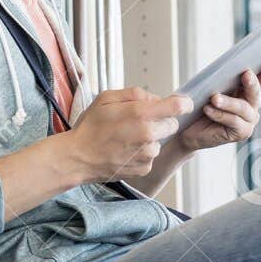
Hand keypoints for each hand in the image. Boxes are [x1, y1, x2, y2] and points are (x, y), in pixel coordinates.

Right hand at [67, 86, 191, 179]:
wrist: (77, 157)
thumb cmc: (90, 127)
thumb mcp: (106, 98)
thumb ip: (135, 93)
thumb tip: (155, 99)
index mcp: (140, 113)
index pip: (177, 107)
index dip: (183, 103)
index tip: (181, 104)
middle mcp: (148, 134)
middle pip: (172, 125)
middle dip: (161, 121)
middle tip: (139, 122)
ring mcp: (147, 154)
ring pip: (160, 142)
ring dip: (149, 139)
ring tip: (126, 139)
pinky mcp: (144, 168)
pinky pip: (151, 157)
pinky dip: (141, 153)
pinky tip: (125, 151)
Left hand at [177, 57, 260, 151]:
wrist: (189, 128)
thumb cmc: (200, 103)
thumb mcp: (209, 86)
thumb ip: (219, 78)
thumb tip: (223, 70)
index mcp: (248, 88)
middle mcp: (253, 104)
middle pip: (256, 92)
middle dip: (252, 83)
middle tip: (246, 73)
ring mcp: (249, 119)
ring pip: (243, 107)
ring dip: (228, 102)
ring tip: (214, 98)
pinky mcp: (242, 132)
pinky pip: (233, 121)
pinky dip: (220, 114)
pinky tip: (208, 109)